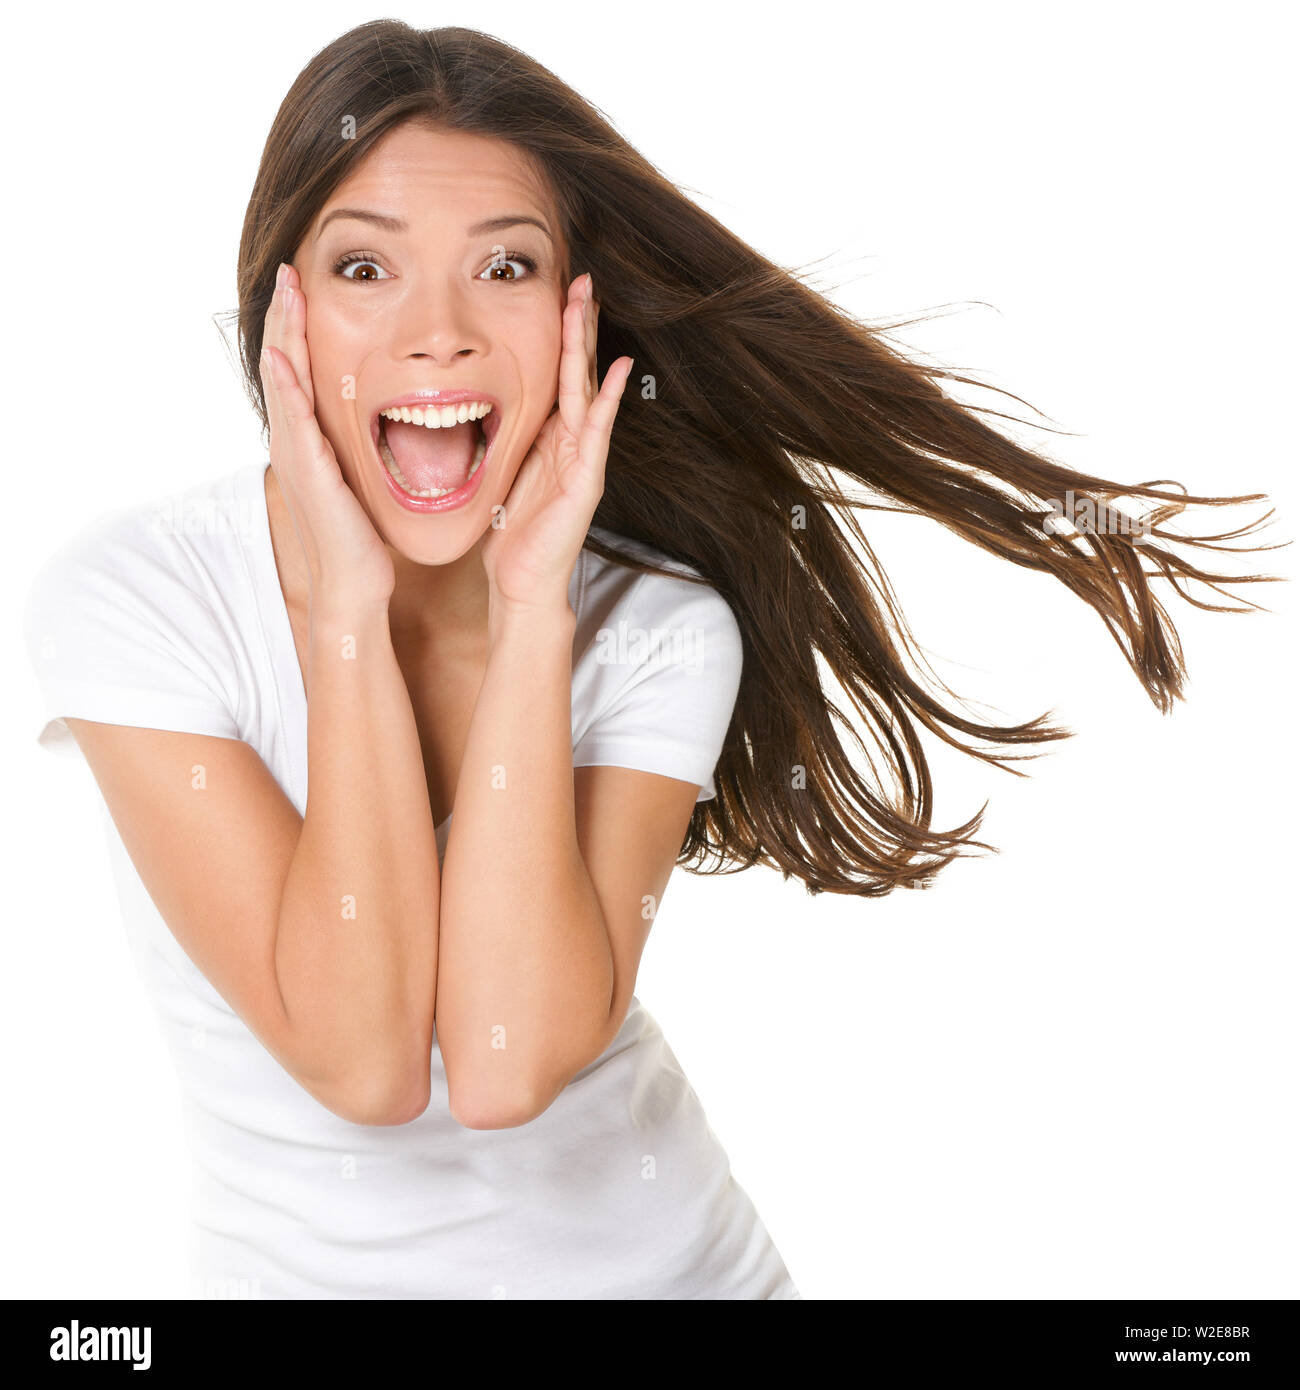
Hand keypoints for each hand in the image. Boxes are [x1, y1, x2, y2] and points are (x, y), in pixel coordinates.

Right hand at [259, 262, 394, 613]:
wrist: (353, 585)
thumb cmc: (361, 538)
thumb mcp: (359, 479)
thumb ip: (361, 448)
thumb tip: (381, 423)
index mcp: (309, 439)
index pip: (301, 370)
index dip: (300, 329)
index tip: (306, 287)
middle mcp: (295, 441)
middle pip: (283, 363)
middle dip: (286, 316)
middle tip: (290, 271)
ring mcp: (298, 455)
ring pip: (284, 381)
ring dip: (283, 335)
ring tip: (286, 292)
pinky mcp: (310, 473)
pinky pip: (294, 421)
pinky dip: (288, 387)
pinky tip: (284, 358)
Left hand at [480, 273, 632, 616]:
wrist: (523, 585)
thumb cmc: (510, 537)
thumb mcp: (500, 475)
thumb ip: (500, 442)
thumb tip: (476, 411)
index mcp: (549, 440)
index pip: (556, 377)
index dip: (558, 337)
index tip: (556, 294)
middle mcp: (571, 443)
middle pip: (576, 373)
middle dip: (578, 326)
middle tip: (580, 280)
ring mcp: (583, 460)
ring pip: (586, 390)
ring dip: (587, 346)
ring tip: (590, 304)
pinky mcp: (586, 480)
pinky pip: (598, 431)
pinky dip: (608, 399)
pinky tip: (617, 369)